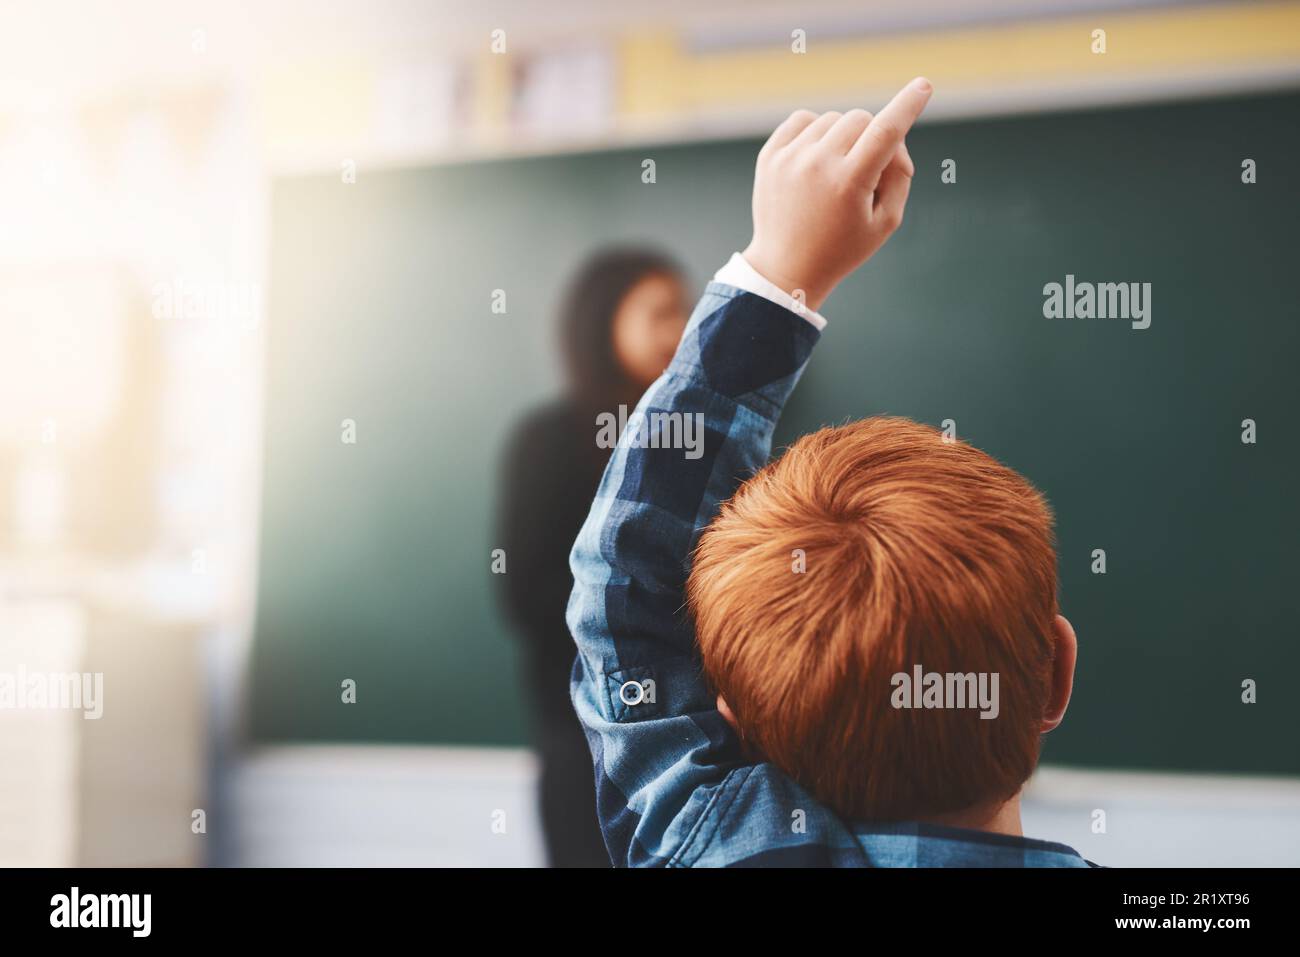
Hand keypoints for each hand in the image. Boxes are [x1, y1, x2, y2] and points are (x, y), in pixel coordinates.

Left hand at [742, 77, 932, 311]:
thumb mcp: (886, 221)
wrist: (786, 266)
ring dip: (843, 137)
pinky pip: (803, 120)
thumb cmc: (843, 247)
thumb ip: (900, 175)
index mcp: (849, 183)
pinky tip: (816, 159)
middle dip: (872, 136)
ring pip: (832, 118)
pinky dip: (816, 132)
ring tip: (837, 173)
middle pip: (861, 118)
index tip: (923, 86)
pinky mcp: (770, 155)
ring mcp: (789, 158)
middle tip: (867, 170)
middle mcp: (817, 165)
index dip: (908, 106)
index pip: (886, 131)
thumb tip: (894, 136)